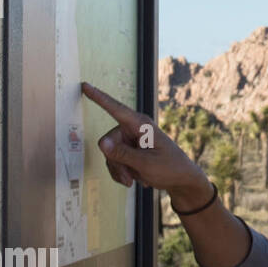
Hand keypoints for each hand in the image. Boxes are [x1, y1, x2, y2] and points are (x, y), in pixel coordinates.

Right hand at [81, 81, 209, 200]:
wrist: (182, 180)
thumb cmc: (170, 169)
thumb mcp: (146, 164)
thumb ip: (123, 154)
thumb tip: (102, 144)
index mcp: (141, 125)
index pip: (115, 109)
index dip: (98, 97)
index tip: (85, 85)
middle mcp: (134, 129)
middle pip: (109, 142)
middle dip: (116, 162)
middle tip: (129, 179)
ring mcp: (131, 139)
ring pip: (110, 153)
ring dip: (119, 170)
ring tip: (133, 181)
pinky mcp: (130, 150)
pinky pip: (115, 160)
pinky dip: (122, 172)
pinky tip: (135, 179)